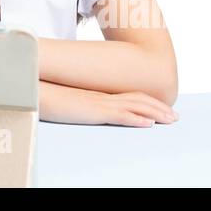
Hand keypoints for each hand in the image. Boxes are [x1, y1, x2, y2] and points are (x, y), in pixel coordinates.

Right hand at [40, 83, 179, 126]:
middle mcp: (103, 96)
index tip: (162, 108)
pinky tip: (149, 124)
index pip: (129, 97)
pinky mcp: (93, 110)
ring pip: (135, 107)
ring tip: (171, 119)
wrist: (34, 86)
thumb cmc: (46, 94)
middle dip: (159, 108)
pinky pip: (119, 115)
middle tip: (175, 116)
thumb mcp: (67, 102)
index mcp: (98, 95)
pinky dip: (136, 119)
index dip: (148, 102)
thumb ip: (78, 105)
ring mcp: (99, 102)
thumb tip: (82, 109)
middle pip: (138, 99)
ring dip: (155, 113)